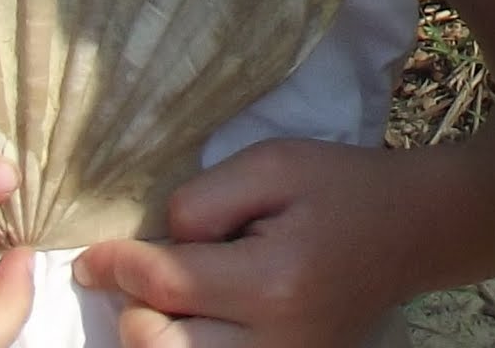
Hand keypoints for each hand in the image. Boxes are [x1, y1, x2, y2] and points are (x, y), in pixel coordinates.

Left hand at [74, 139, 415, 346]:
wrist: (408, 229)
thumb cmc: (335, 185)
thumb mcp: (268, 165)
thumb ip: (203, 202)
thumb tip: (157, 241)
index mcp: (272, 282)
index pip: (165, 285)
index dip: (114, 265)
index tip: (86, 257)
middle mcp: (279, 342)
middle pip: (161, 347)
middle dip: (134, 306)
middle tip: (137, 271)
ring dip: (156, 332)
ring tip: (165, 292)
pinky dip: (189, 345)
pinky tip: (193, 314)